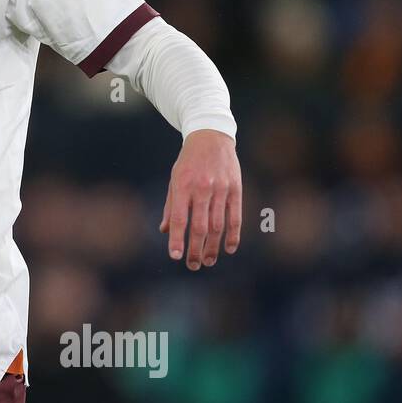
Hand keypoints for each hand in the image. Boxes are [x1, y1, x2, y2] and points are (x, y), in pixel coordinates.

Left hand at [159, 129, 241, 269]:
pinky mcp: (236, 189)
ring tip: (208, 261)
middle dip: (195, 249)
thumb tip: (166, 231)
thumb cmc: (188, 162)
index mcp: (183, 186)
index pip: (180, 218)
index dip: (178, 239)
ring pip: (218, 225)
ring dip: (213, 246)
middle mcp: (202, 188)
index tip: (175, 257)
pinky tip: (230, 248)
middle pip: (200, 226)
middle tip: (193, 266)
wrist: (211, 137)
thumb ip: (171, 206)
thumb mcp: (174, 179)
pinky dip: (233, 234)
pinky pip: (235, 216)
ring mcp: (221, 189)